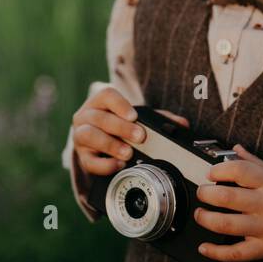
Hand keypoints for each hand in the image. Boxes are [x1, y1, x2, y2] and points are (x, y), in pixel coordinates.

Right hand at [70, 87, 188, 177]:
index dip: (120, 105)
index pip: (106, 95)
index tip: (134, 116)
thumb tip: (182, 124)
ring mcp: (80, 136)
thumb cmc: (117, 126)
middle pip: (99, 118)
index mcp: (100, 102)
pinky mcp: (82, 157)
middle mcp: (86, 116)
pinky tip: (118, 165)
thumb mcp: (136, 118)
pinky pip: (89, 161)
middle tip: (139, 137)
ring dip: (110, 145)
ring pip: (88, 136)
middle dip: (121, 128)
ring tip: (127, 153)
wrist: (97, 144)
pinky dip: (104, 165)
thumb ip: (158, 118)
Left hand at [192, 143, 262, 261]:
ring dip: (205, 219)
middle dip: (205, 194)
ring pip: (226, 224)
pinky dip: (216, 252)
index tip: (210, 173)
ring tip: (200, 215)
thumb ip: (255, 164)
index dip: (219, 170)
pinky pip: (236, 253)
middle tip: (202, 193)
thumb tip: (235, 148)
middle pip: (226, 196)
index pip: (239, 170)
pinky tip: (204, 247)